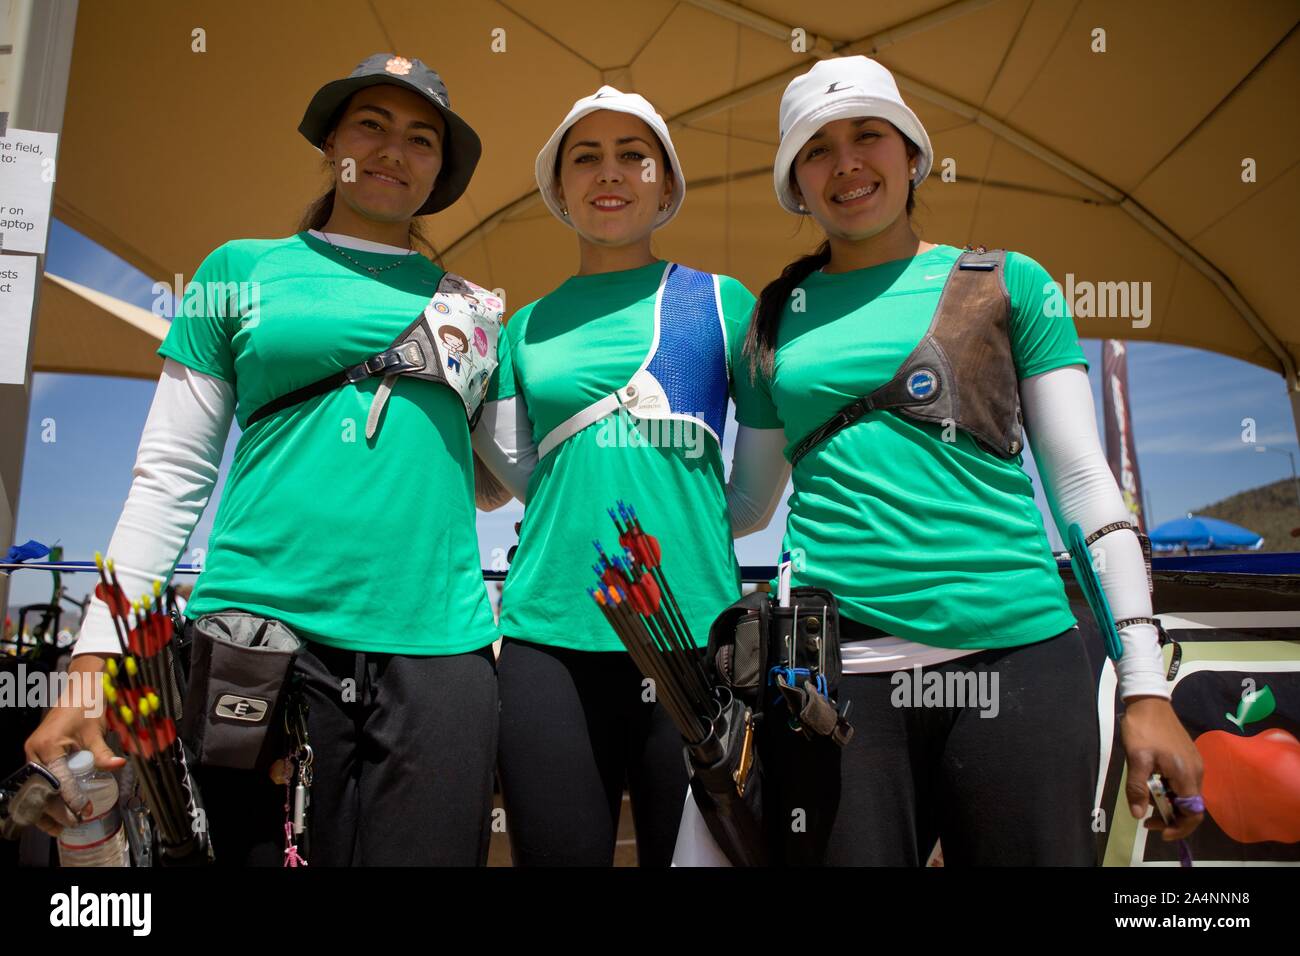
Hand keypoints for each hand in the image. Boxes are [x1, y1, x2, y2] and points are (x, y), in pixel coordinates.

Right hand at [23, 653, 125, 835]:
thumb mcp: (96, 731)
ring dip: (46, 807)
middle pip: (42, 789)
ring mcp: (33, 753)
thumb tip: (118, 765)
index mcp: (47, 745)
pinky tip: (56, 810)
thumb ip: (103, 752)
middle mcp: (34, 751)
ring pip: (36, 787)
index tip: (82, 811)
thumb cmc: (88, 705)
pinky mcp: (38, 754)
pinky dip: (47, 795)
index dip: (70, 798)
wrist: (80, 686)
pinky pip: (40, 779)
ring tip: (60, 826)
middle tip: (72, 823)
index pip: (58, 780)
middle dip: (54, 809)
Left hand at [1120, 696, 1204, 840]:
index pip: (1193, 813)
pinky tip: (1152, 786)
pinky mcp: (1188, 757)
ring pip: (1185, 795)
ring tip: (1146, 800)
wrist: (1149, 701)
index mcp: (1187, 775)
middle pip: (1190, 806)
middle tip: (1147, 819)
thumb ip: (1138, 788)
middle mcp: (1196, 772)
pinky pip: (1183, 783)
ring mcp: (1194, 764)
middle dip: (1171, 817)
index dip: (1179, 827)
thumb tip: (1138, 815)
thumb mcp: (1136, 759)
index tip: (1158, 831)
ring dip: (1169, 804)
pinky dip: (1170, 791)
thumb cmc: (1143, 729)